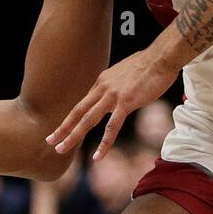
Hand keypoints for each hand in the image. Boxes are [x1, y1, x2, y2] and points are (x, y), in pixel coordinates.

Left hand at [47, 49, 178, 160]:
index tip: (65, 128)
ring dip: (72, 136)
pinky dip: (104, 143)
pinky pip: (112, 127)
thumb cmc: (150, 64)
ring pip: (87, 120)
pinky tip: (98, 156)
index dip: (74, 117)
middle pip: (78, 111)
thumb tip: (121, 91)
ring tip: (61, 149)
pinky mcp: (126, 103)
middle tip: (50, 140)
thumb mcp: (127, 73)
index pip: (85, 103)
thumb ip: (119, 84)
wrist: (161, 57)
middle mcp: (103, 88)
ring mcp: (113, 96)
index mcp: (103, 81)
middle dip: (63, 127)